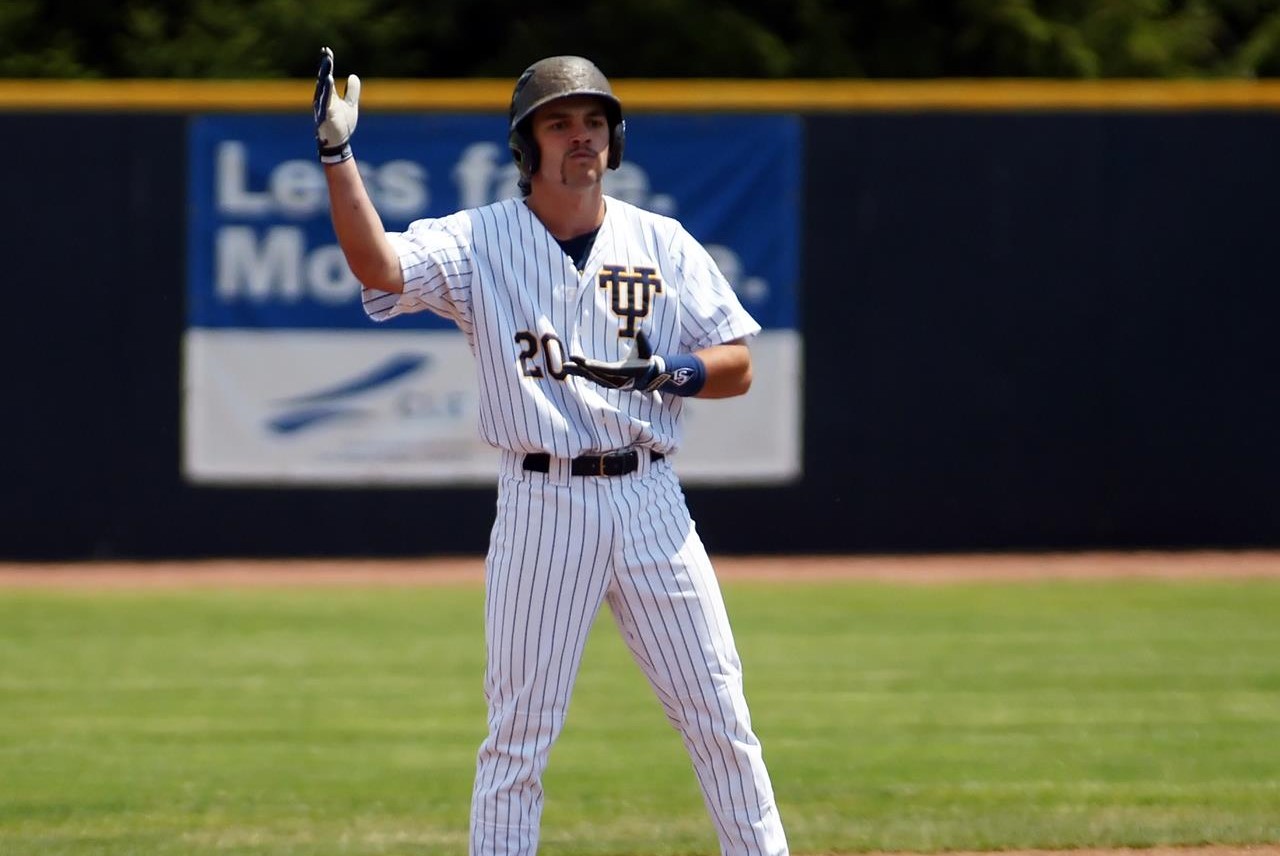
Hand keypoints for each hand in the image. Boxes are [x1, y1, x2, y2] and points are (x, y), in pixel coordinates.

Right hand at [313, 46, 360, 160]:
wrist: (339, 143)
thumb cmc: (342, 124)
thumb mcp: (350, 105)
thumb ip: (352, 92)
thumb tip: (353, 76)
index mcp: (328, 95)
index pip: (327, 76)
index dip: (327, 64)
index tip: (326, 51)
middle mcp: (323, 99)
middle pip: (324, 80)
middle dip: (325, 68)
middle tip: (326, 54)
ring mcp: (323, 108)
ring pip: (323, 91)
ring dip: (325, 79)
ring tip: (328, 67)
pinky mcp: (325, 117)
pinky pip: (326, 104)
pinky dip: (327, 94)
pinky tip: (329, 83)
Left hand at [565, 331, 672, 392]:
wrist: (645, 376)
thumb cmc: (645, 359)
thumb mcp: (646, 350)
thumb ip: (643, 341)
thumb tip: (639, 330)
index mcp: (626, 373)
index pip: (609, 370)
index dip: (597, 367)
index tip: (585, 363)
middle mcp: (616, 381)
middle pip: (597, 375)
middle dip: (582, 369)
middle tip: (568, 363)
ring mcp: (610, 382)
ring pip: (592, 377)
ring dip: (578, 372)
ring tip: (564, 367)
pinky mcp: (604, 381)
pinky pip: (591, 377)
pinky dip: (580, 373)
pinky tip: (569, 368)